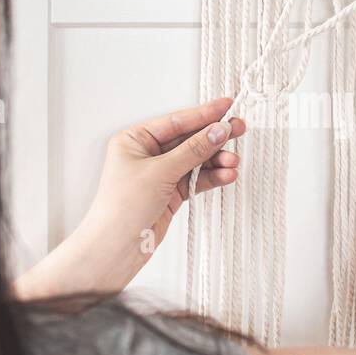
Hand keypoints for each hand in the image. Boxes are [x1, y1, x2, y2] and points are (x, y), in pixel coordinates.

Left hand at [14, 98, 245, 298]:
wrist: (116, 248)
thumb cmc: (122, 207)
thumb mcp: (160, 171)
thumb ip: (193, 150)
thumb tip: (218, 130)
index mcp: (135, 140)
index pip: (176, 122)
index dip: (203, 114)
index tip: (226, 106)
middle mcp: (148, 154)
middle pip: (189, 139)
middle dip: (214, 137)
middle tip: (239, 129)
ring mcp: (161, 174)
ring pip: (196, 160)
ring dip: (216, 160)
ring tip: (233, 162)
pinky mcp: (171, 193)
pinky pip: (196, 179)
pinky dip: (212, 177)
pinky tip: (227, 175)